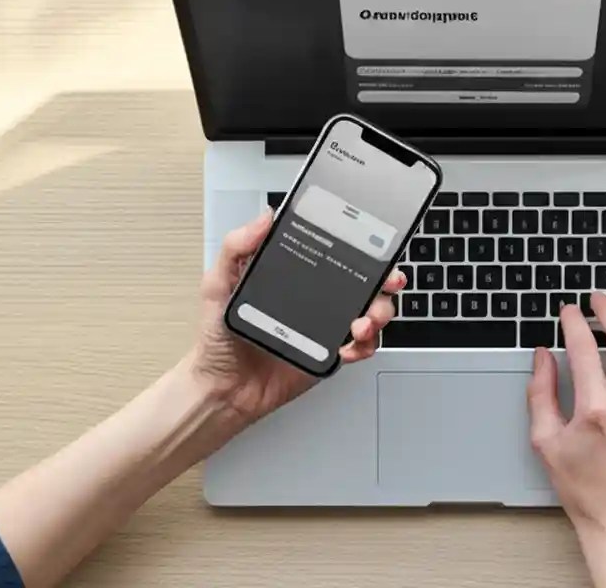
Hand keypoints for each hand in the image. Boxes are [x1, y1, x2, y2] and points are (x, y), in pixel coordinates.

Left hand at [194, 212, 404, 427]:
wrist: (223, 388)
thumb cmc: (218, 337)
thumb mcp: (218, 284)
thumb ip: (237, 247)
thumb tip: (264, 218)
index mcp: (295, 275)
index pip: (335, 253)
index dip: (361, 246)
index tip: (374, 244)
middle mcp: (316, 297)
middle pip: (364, 281)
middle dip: (385, 279)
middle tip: (387, 282)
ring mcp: (326, 325)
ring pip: (371, 311)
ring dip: (378, 313)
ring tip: (363, 322)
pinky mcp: (330, 353)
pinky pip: (362, 346)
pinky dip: (364, 345)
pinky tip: (348, 346)